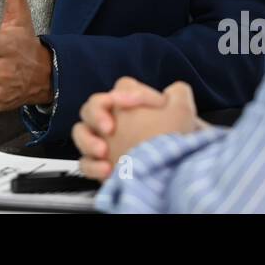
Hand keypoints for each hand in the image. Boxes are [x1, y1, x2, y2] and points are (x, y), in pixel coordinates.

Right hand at [73, 78, 204, 179]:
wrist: (169, 175)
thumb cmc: (175, 141)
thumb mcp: (183, 111)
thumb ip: (179, 93)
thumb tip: (174, 90)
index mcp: (132, 106)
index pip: (119, 88)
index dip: (125, 94)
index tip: (137, 103)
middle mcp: (115, 123)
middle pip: (91, 107)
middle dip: (97, 114)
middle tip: (109, 127)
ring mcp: (105, 144)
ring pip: (81, 132)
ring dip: (89, 140)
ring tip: (103, 151)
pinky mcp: (102, 167)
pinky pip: (85, 162)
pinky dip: (94, 166)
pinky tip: (107, 169)